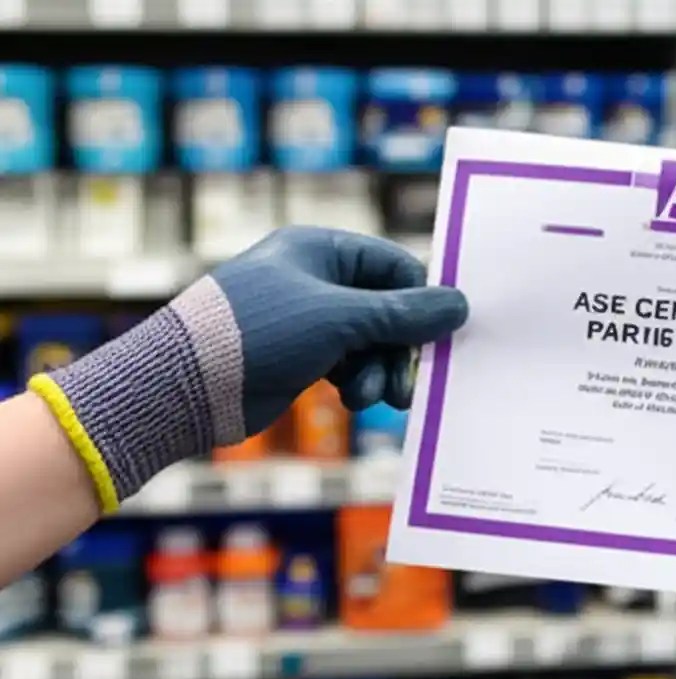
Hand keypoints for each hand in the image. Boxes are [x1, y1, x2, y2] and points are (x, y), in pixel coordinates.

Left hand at [211, 225, 467, 434]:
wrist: (183, 386)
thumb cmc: (259, 333)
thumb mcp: (340, 319)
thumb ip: (403, 314)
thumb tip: (460, 305)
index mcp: (320, 249)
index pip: (395, 267)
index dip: (421, 301)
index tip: (441, 336)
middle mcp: (315, 279)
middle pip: (387, 308)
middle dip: (400, 348)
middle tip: (410, 384)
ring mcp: (306, 320)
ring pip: (370, 342)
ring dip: (379, 371)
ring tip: (372, 397)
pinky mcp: (298, 357)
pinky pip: (348, 365)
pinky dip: (358, 382)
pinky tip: (355, 400)